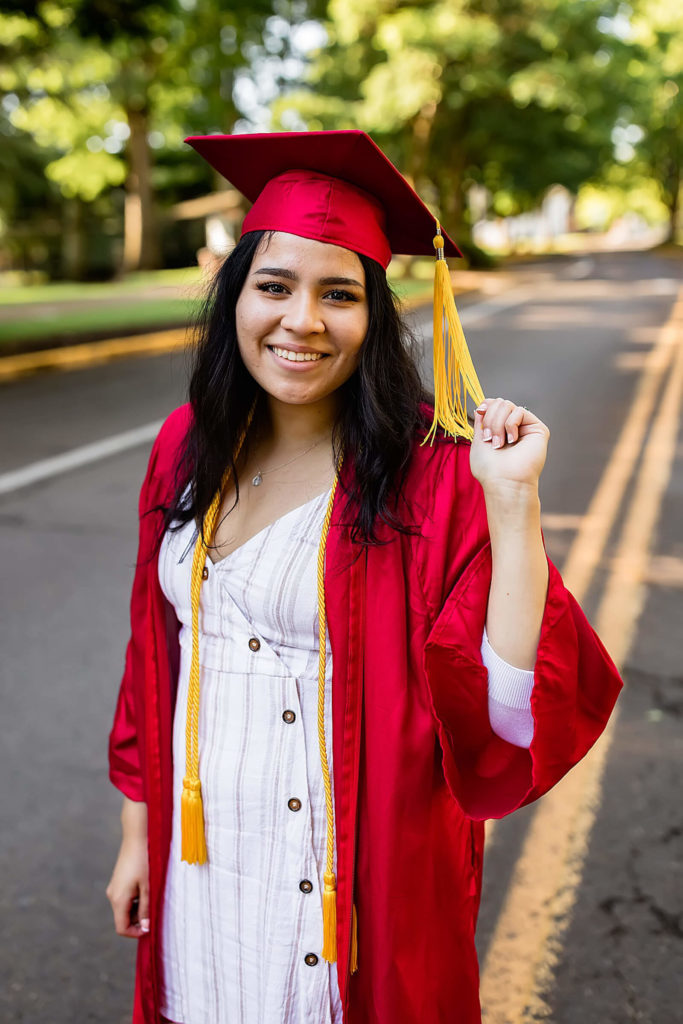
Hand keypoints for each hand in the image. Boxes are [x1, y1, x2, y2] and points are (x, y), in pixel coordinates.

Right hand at [106, 798, 149, 938]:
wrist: (137, 838)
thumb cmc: (144, 861)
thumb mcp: (148, 887)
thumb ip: (146, 909)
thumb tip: (146, 928)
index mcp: (119, 899)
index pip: (121, 928)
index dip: (136, 933)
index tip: (151, 927)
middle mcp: (112, 896)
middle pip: (123, 919)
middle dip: (139, 920)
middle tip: (155, 910)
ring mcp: (114, 888)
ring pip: (125, 909)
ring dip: (138, 909)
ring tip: (152, 895)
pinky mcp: (117, 882)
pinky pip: (125, 899)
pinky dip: (135, 900)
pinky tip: (146, 887)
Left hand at [469, 397, 549, 492]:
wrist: (503, 481)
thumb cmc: (489, 468)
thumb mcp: (478, 440)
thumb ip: (481, 421)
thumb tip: (483, 404)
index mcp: (499, 430)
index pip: (494, 405)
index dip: (486, 405)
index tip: (479, 411)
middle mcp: (513, 428)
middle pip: (499, 402)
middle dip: (490, 419)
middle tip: (489, 439)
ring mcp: (525, 428)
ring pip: (507, 405)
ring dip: (497, 423)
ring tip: (499, 443)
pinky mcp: (538, 429)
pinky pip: (519, 411)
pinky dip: (510, 424)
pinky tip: (512, 441)